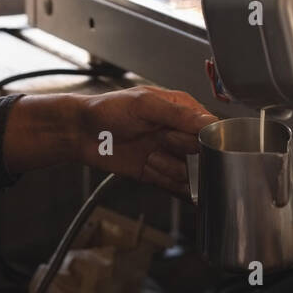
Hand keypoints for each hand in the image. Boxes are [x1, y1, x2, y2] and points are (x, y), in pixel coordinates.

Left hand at [76, 87, 217, 196]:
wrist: (82, 134)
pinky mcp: (159, 174)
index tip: (185, 137)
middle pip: (204, 154)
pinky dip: (164, 181)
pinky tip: (148, 168)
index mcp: (181, 109)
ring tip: (150, 157)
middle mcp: (179, 133)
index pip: (211, 128)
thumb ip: (178, 113)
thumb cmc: (108, 110)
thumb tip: (208, 121)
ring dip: (170, 169)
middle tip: (162, 142)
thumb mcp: (144, 104)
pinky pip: (177, 187)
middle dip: (183, 153)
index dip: (202, 138)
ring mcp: (170, 154)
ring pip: (192, 174)